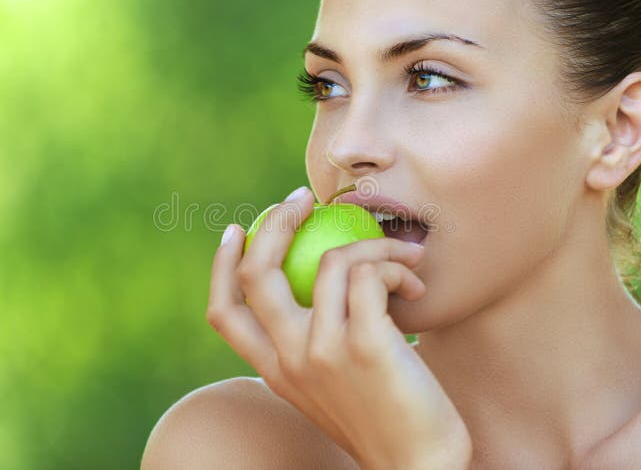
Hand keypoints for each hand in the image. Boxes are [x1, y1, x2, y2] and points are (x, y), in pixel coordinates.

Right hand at [207, 187, 471, 469]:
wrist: (418, 465)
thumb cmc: (382, 419)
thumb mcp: (329, 384)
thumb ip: (310, 344)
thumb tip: (314, 287)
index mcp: (274, 371)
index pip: (223, 313)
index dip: (222, 265)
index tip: (238, 229)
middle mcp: (288, 359)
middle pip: (258, 273)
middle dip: (277, 221)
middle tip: (304, 198)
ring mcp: (323, 352)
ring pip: (332, 259)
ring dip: (373, 244)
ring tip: (405, 261)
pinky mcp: (363, 345)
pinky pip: (369, 274)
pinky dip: (394, 266)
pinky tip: (413, 286)